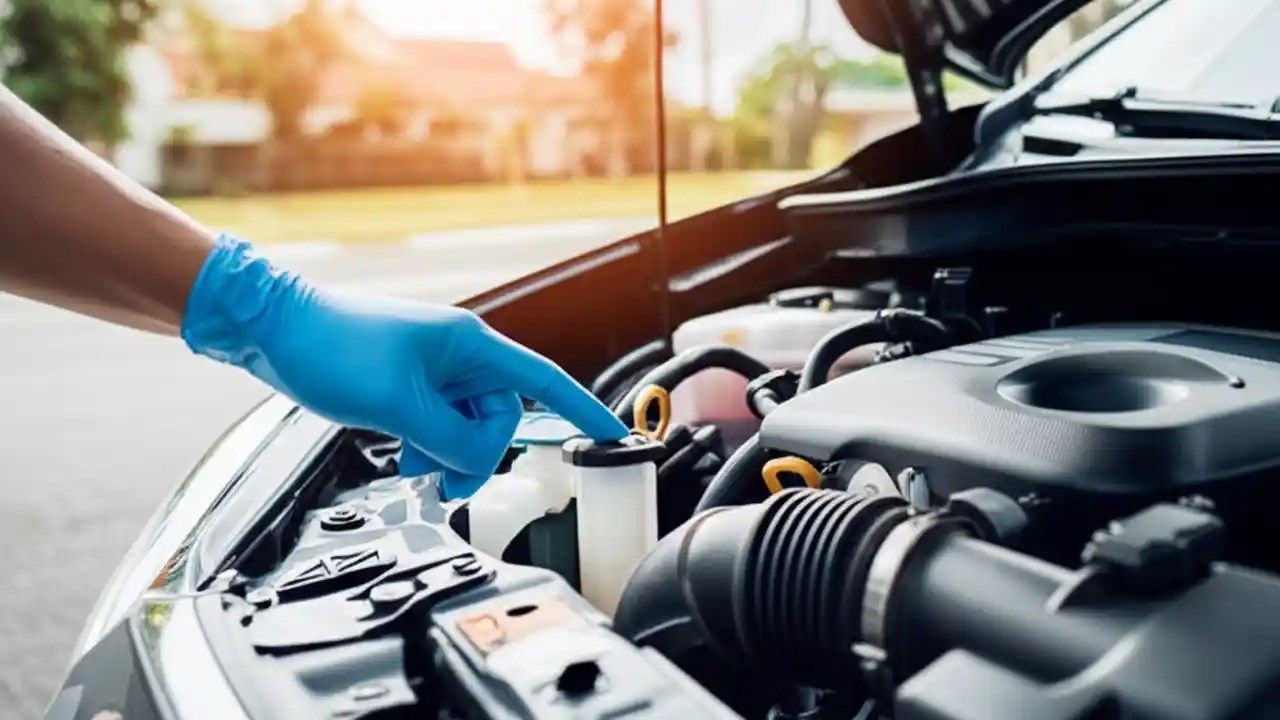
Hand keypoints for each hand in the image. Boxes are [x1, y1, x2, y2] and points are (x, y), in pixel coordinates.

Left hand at [181, 236, 627, 488]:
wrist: (271, 327)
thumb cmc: (328, 346)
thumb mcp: (395, 405)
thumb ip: (448, 440)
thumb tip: (476, 461)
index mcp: (470, 345)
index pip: (543, 383)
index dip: (583, 411)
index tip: (613, 435)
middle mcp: (460, 353)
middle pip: (499, 418)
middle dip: (475, 453)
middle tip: (439, 478)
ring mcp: (435, 367)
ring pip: (468, 426)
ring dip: (445, 452)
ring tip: (410, 465)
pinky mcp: (411, 380)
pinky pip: (440, 422)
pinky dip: (428, 445)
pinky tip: (403, 456)